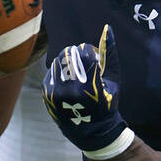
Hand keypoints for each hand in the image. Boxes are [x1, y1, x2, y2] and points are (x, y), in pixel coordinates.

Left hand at [42, 24, 133, 158]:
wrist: (92, 132)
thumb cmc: (107, 103)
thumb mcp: (113, 79)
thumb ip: (109, 53)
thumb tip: (107, 28)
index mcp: (89, 84)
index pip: (82, 51)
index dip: (90, 53)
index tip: (94, 62)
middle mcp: (70, 89)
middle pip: (68, 54)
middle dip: (77, 56)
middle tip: (84, 67)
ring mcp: (56, 93)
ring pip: (57, 61)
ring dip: (67, 64)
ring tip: (76, 77)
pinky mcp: (47, 95)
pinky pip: (50, 72)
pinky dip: (59, 74)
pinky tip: (68, 84)